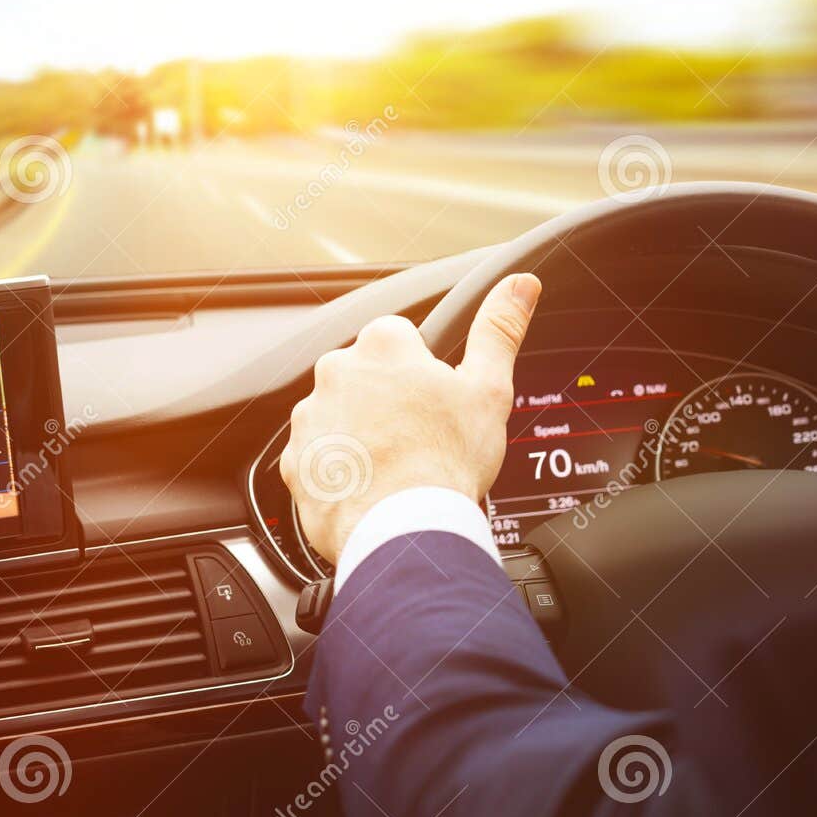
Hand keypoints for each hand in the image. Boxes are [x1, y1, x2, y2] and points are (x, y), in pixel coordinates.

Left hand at [281, 273, 541, 563]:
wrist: (405, 531)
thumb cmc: (447, 463)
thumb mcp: (488, 389)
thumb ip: (499, 329)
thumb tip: (519, 285)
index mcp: (383, 345)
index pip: (401, 338)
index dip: (424, 370)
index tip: (436, 400)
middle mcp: (336, 373)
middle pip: (368, 376)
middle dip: (390, 401)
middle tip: (422, 438)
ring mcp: (311, 418)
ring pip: (342, 416)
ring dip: (364, 434)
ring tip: (398, 469)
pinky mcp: (297, 462)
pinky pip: (321, 458)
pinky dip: (342, 470)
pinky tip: (372, 488)